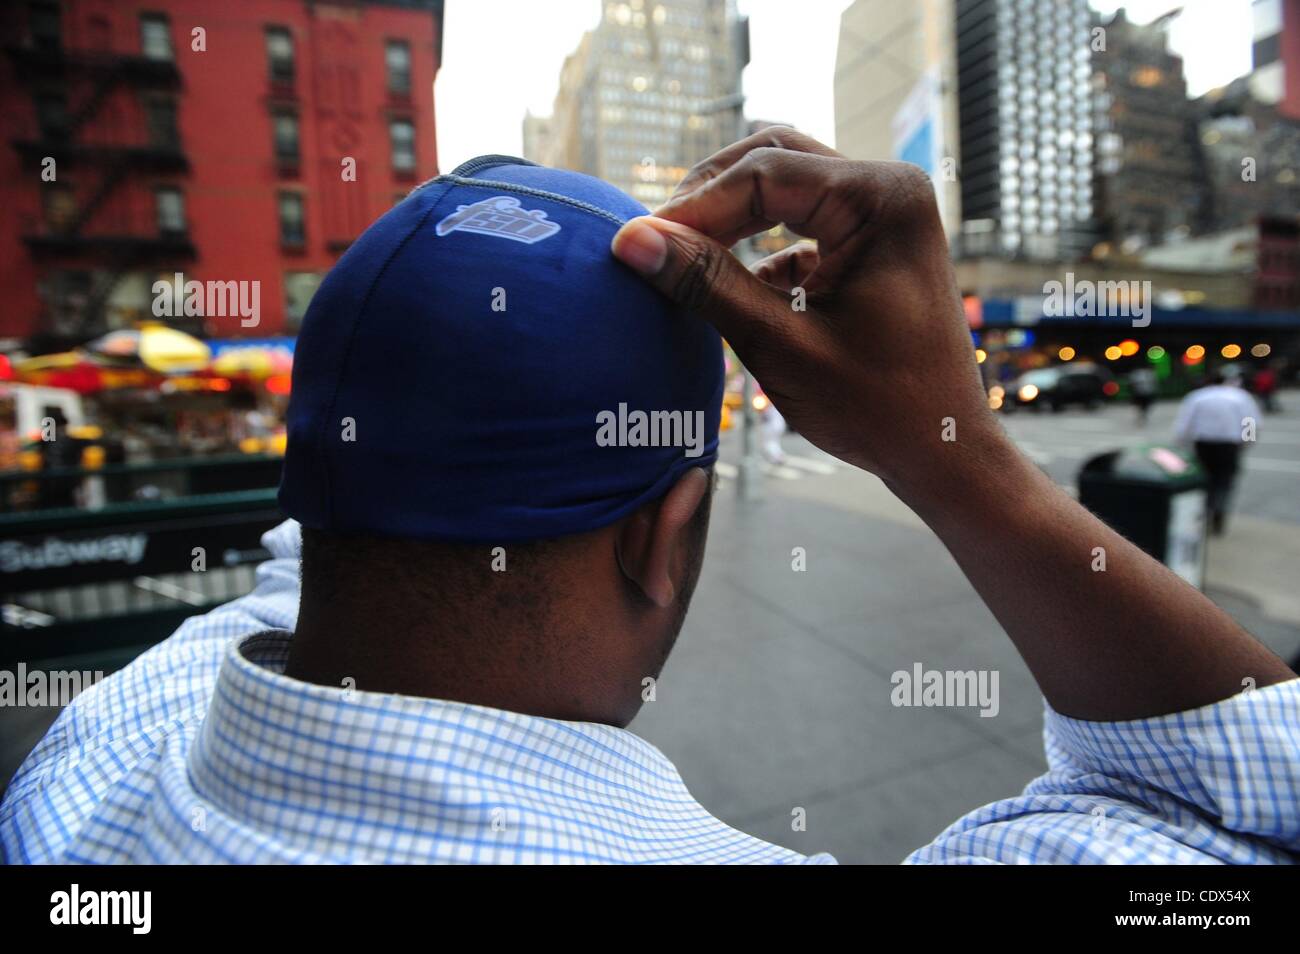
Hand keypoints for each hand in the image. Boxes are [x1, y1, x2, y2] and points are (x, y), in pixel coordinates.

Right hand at [610, 127, 1004, 489]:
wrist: (942, 453)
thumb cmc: (879, 407)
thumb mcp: (782, 344)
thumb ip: (707, 283)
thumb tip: (631, 239)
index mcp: (882, 198)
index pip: (764, 175)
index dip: (692, 207)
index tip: (632, 243)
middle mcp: (887, 189)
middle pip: (772, 161)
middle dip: (707, 198)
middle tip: (650, 242)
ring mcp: (880, 216)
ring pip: (782, 187)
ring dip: (727, 218)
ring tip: (676, 257)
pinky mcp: (865, 247)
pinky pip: (797, 224)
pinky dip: (753, 247)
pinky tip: (723, 285)